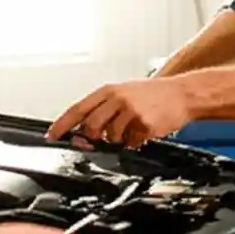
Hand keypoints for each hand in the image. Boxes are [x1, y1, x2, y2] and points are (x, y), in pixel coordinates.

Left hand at [46, 78, 193, 148]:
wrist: (182, 93)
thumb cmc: (153, 94)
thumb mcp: (125, 93)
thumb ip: (104, 109)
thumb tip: (83, 131)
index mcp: (109, 90)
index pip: (78, 108)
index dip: (62, 124)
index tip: (52, 136)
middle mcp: (117, 99)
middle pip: (91, 126)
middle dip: (92, 137)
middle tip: (102, 138)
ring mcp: (131, 112)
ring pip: (111, 137)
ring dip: (118, 139)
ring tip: (131, 128)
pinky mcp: (144, 125)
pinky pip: (131, 143)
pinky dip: (135, 141)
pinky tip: (144, 130)